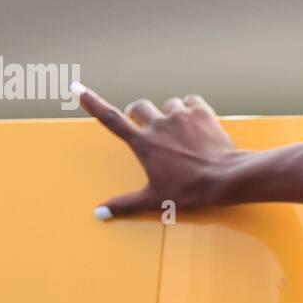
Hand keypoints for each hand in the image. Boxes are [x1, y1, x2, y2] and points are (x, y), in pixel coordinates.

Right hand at [76, 83, 243, 215]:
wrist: (225, 177)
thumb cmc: (190, 190)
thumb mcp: (156, 199)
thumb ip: (126, 203)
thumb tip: (100, 213)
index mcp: (143, 143)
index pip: (111, 119)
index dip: (92, 103)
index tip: (77, 89)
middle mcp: (158, 124)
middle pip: (139, 107)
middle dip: (138, 113)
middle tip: (145, 126)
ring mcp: (180, 115)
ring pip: (167, 104)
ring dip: (169, 114)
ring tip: (179, 133)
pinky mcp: (201, 111)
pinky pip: (190, 101)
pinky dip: (191, 109)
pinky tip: (196, 124)